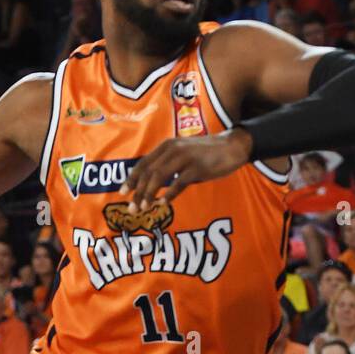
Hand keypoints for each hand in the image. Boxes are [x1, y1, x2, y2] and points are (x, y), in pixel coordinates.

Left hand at [120, 129, 252, 210]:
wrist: (232, 147)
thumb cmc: (205, 154)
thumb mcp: (182, 155)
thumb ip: (168, 165)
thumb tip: (151, 185)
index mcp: (167, 146)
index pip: (144, 163)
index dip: (131, 178)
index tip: (122, 192)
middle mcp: (173, 149)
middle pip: (149, 172)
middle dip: (138, 191)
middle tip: (132, 207)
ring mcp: (185, 157)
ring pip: (160, 176)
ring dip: (150, 193)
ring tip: (144, 207)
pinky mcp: (197, 167)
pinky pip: (179, 182)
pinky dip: (170, 194)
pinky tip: (163, 203)